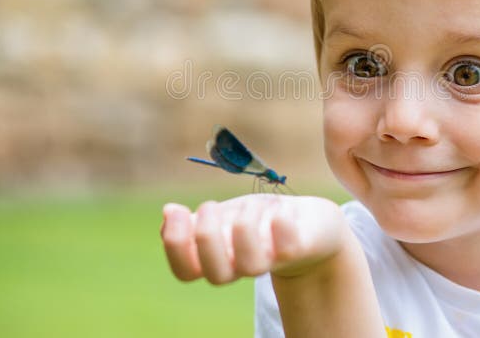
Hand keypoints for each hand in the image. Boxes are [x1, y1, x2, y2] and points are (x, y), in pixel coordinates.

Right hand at [160, 194, 347, 284]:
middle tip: (210, 205)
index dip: (175, 245)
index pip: (186, 271)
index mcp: (219, 257)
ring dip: (244, 225)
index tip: (176, 208)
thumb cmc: (262, 221)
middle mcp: (242, 265)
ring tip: (252, 204)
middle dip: (207, 237)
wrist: (312, 226)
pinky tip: (280, 211)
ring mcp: (272, 260)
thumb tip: (168, 213)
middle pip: (216, 275)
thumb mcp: (227, 216)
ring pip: (251, 265)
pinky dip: (280, 223)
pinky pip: (287, 246)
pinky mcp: (300, 249)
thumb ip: (197, 221)